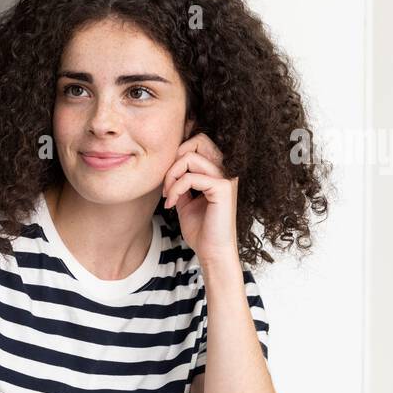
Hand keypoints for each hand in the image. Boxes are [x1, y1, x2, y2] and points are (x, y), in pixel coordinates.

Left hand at [162, 133, 240, 267]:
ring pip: (190, 156)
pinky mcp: (223, 188)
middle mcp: (226, 169)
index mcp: (218, 170)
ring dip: (171, 175)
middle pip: (197, 140)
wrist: (212, 251)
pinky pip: (190, 177)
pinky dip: (175, 189)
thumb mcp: (185, 199)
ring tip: (167, 195)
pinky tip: (170, 204)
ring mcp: (226, 177)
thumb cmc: (201, 229)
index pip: (198, 142)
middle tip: (166, 184)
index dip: (177, 154)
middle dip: (174, 159)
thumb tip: (168, 163)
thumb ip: (180, 180)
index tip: (167, 180)